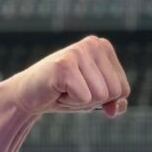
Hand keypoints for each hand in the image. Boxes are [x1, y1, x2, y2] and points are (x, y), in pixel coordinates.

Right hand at [1, 34, 130, 119]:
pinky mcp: (64, 65)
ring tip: (64, 90)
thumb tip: (117, 107)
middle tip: (71, 90)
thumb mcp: (95, 98)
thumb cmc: (64, 93)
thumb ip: (115, 103)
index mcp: (103, 47)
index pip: (123, 89)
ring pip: (100, 95)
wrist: (28, 95)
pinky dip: (70, 102)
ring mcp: (78, 52)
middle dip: (93, 101)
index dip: (104, 99)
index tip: (83, 89)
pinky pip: (84, 98)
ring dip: (79, 101)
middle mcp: (93, 44)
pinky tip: (56, 91)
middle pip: (114, 92)